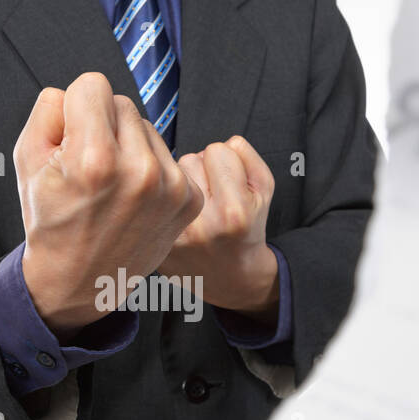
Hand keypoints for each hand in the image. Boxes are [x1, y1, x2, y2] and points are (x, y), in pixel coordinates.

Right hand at [13, 72, 203, 340]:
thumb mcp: (27, 162)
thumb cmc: (52, 222)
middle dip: (102, 125)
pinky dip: (150, 167)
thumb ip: (47, 111)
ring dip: (128, 145)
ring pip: (146, 127)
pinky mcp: (188, 198)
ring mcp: (169, 187)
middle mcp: (138, 171)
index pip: (93, 84)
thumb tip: (72, 91)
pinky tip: (133, 197)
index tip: (69, 138)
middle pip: (122, 102)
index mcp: (94, 160)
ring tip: (111, 185)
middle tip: (89, 168)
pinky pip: (167, 154)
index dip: (74, 108)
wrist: (80, 282)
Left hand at [158, 136, 278, 321]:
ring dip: (182, 183)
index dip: (226, 161)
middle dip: (202, 171)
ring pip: (169, 174)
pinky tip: (179, 217)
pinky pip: (154, 196)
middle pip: (189, 158)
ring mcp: (176, 235)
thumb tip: (219, 141)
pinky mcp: (157, 241)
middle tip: (213, 196)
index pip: (217, 149)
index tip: (230, 182)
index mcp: (234, 211)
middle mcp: (203, 225)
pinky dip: (165, 202)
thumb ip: (247, 155)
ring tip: (197, 206)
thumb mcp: (264, 190)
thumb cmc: (248, 227)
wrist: (231, 278)